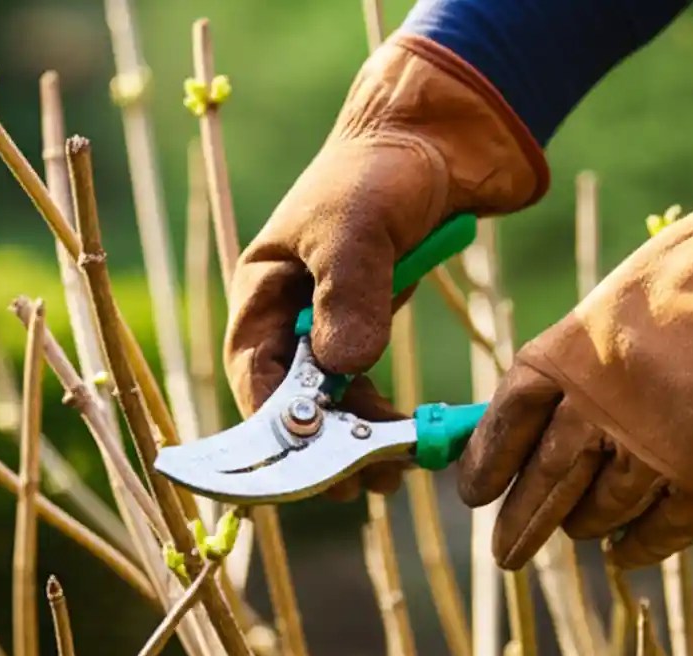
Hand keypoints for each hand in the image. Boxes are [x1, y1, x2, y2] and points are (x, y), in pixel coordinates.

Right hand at [224, 34, 545, 499]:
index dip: (274, 426)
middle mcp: (288, 315)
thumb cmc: (380, 170)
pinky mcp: (370, 326)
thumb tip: (343, 368)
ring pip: (332, 402)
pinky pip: (367, 386)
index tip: (308, 466)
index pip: (252, 372)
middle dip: (322, 444)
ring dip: (359, 437)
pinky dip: (386, 414)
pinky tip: (412, 434)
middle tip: (361, 481)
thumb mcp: (356, 227)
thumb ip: (348, 294)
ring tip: (395, 467)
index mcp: (263, 289)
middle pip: (290, 399)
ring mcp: (329, 323)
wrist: (440, 138)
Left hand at [459, 67, 692, 569]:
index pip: (507, 425)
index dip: (486, 463)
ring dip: (584, 527)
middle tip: (506, 554)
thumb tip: (560, 420)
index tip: (473, 492)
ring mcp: (650, 446)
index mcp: (566, 356)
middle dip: (522, 523)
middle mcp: (596, 408)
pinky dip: (642, 545)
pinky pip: (663, 527)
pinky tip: (626, 553)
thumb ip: (588, 364)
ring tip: (577, 533)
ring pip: (599, 511)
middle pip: (544, 480)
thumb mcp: (618, 304)